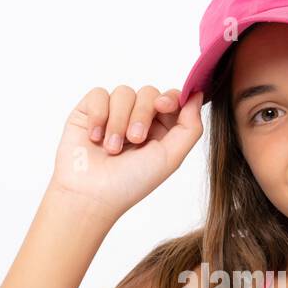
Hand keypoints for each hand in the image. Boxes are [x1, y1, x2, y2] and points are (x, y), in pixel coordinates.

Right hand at [48, 84, 203, 222]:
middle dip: (142, 114)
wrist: (91, 195)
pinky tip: (95, 137)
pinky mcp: (89, 111)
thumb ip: (190, 127)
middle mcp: (138, 120)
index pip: (171, 99)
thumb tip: (198, 94)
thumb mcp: (171, 158)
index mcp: (161, 130)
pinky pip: (99, 94)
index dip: (170, 98)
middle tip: (135, 139)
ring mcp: (113, 114)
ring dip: (118, 121)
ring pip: (124, 92)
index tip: (162, 106)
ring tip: (111, 148)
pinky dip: (98, 115)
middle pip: (148, 92)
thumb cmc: (131, 183)